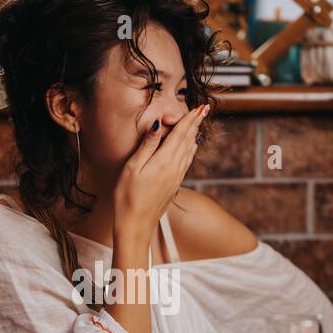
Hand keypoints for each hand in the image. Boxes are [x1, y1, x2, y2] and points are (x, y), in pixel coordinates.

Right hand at [113, 103, 208, 240]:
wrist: (136, 225)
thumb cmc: (128, 197)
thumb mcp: (132, 168)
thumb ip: (147, 146)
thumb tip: (157, 125)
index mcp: (164, 161)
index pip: (180, 134)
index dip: (190, 119)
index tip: (199, 107)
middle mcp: (175, 168)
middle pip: (188, 140)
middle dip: (195, 124)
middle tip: (204, 110)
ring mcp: (176, 178)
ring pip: (189, 151)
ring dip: (194, 136)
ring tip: (198, 124)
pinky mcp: (174, 185)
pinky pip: (186, 162)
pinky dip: (190, 150)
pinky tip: (190, 148)